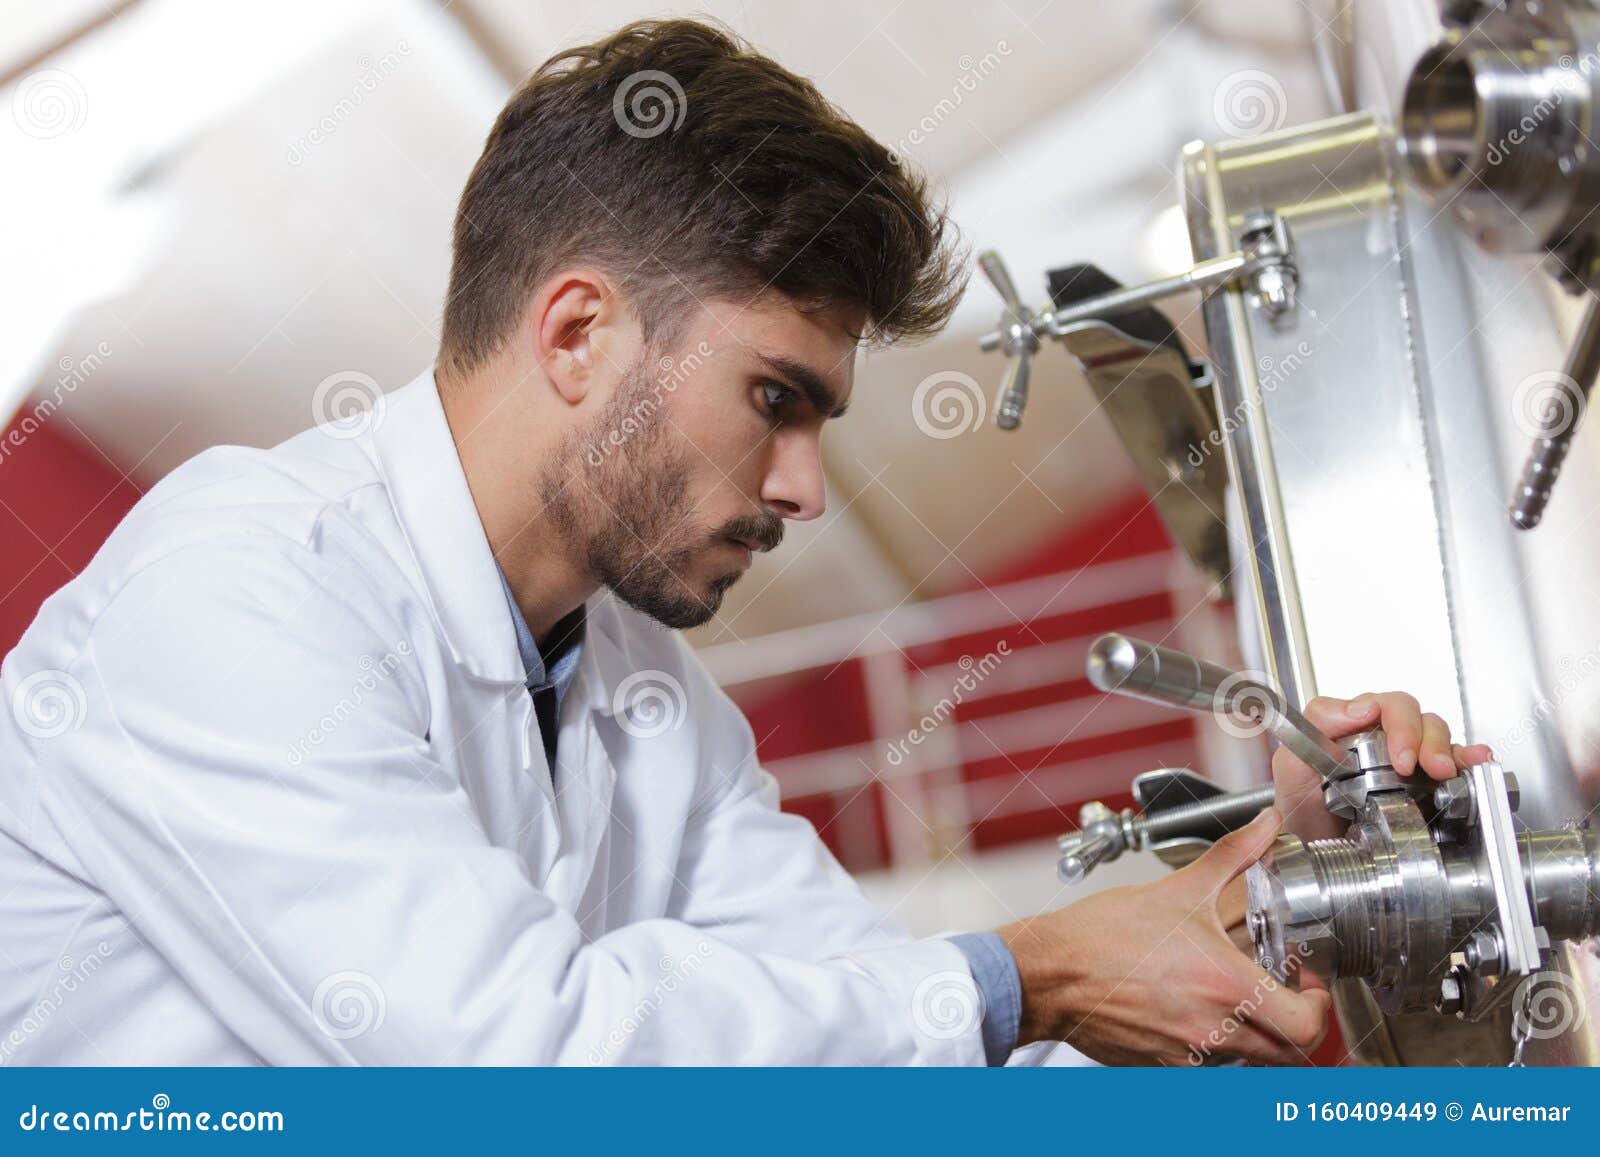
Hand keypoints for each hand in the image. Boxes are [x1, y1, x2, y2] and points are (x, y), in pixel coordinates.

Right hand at [998, 808, 1328, 1065]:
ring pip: (1248, 1061)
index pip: (1306, 1025)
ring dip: (1254, 1036)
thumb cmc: (1102, 937)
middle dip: (1293, 1027)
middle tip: (1283, 995)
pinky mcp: (1161, 1066)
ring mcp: (1187, 1055)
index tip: (1310, 987)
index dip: (1319, 1008)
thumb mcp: (1178, 889)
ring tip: (1235, 998)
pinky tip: (1192, 1010)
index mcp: (1226, 988)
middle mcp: (1213, 1030)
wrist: (1047, 973)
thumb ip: (1233, 856)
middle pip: (1286, 1055)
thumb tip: (1265, 827)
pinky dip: (1212, 1045)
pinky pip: (1206, 1067)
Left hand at [1273, 693, 1492, 840]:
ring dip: (1445, 749)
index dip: (1396, 722)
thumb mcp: (1291, 763)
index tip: (1398, 754)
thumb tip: (1358, 708)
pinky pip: (1454, 761)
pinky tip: (1476, 762)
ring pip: (1436, 733)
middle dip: (1424, 738)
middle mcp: (1381, 735)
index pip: (1382, 704)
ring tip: (1445, 771)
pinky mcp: (1427, 782)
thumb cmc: (1300, 805)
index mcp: (1350, 723)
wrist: (1314, 849)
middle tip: (1422, 766)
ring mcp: (1406, 757)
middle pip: (1414, 715)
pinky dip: (1469, 759)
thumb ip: (1317, 726)